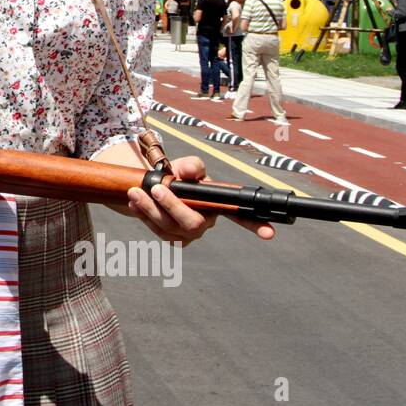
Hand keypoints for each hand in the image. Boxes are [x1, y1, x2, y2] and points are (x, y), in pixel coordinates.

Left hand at [125, 156, 274, 242]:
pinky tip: (135, 202)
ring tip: (135, 191)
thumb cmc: (177, 177)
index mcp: (216, 204)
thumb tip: (183, 174)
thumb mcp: (184, 166)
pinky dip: (144, 215)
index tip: (270, 233)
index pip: (239, 216)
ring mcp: (189, 234)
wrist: (153, 188)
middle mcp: (207, 222)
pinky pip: (157, 232)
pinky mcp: (172, 239)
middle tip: (155, 188)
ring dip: (150, 209)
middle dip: (172, 206)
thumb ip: (188, 165)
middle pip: (193, 223)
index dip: (254, 224)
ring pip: (170, 228)